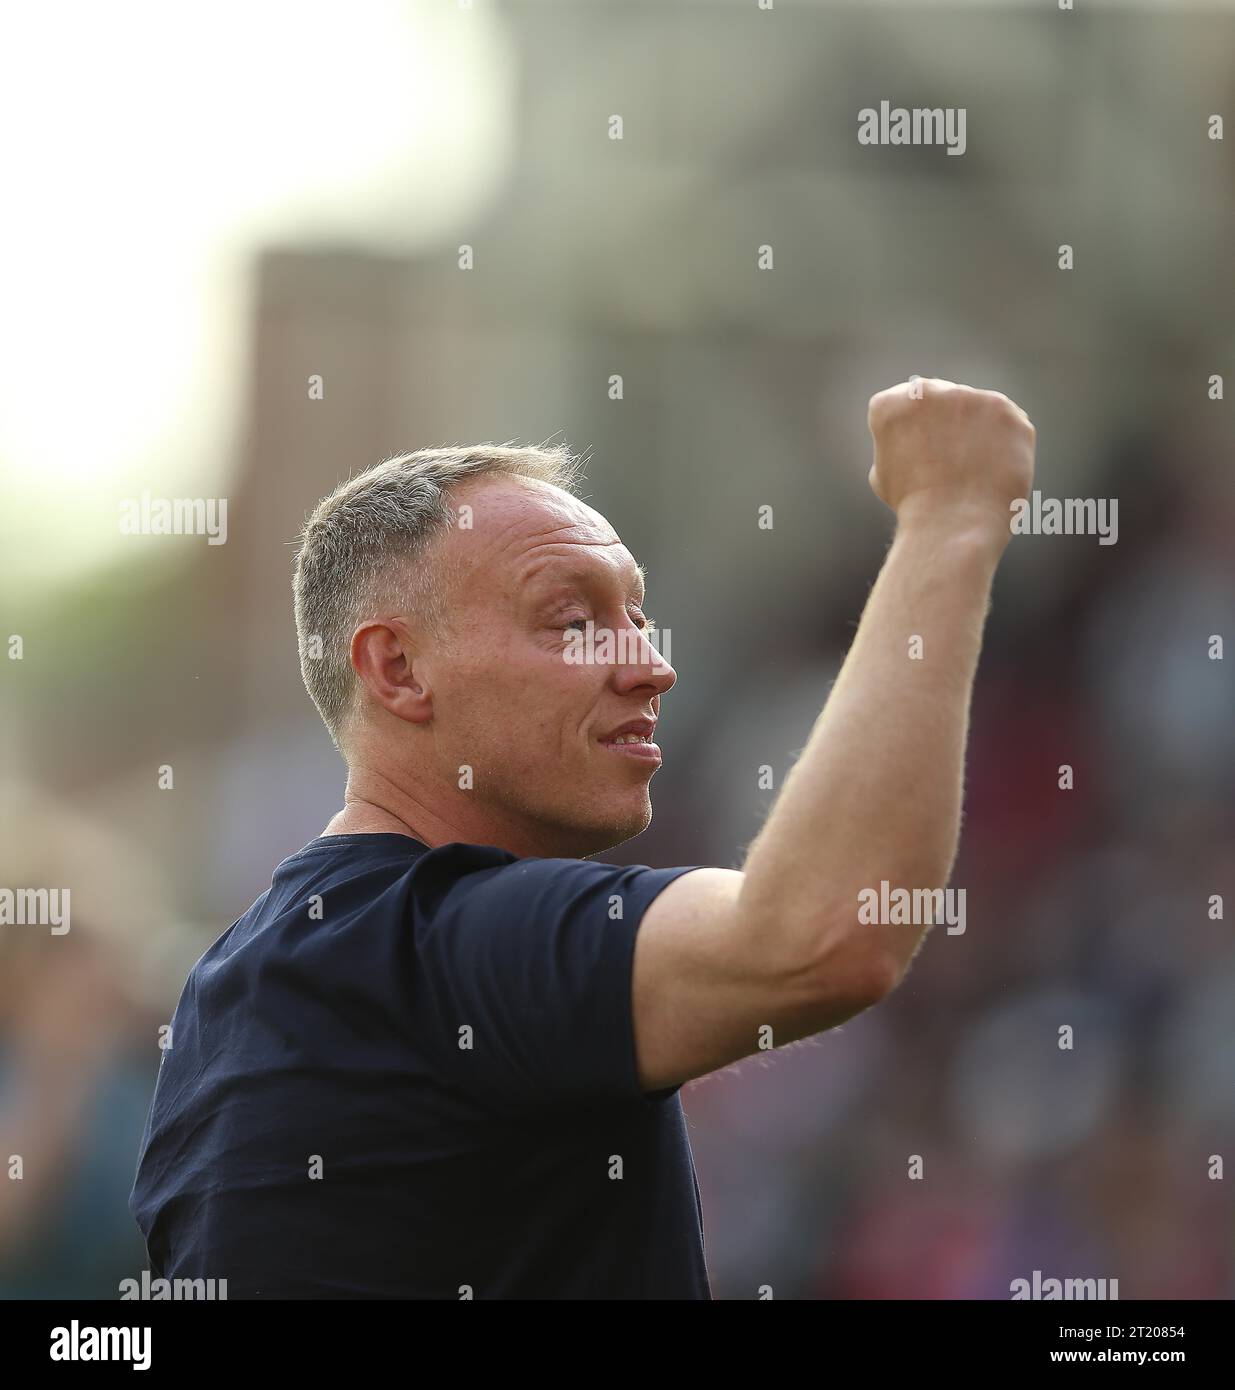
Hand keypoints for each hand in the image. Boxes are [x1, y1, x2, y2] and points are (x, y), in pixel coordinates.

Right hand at [867, 377, 1035, 545]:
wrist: (951, 526)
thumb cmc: (913, 507)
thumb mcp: (883, 471)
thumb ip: (899, 441)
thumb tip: (918, 436)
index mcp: (891, 403)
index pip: (901, 403)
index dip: (909, 434)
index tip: (914, 458)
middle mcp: (930, 390)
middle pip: (942, 401)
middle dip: (945, 426)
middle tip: (947, 465)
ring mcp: (972, 398)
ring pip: (976, 410)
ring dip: (975, 432)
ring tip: (971, 471)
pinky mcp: (1006, 412)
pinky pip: (1007, 423)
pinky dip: (1004, 444)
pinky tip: (993, 468)